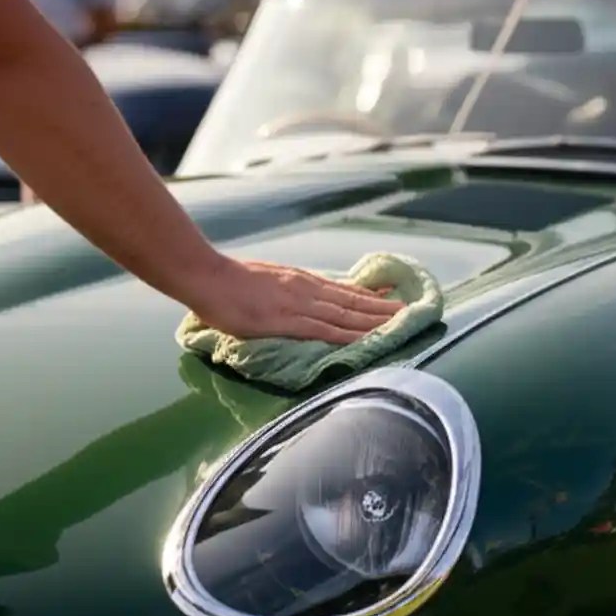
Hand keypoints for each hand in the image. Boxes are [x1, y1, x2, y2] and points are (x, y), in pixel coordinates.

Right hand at [183, 258, 402, 343]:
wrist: (207, 277)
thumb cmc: (228, 281)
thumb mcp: (266, 279)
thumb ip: (286, 290)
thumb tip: (299, 299)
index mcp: (301, 281)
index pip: (343, 290)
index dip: (369, 296)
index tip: (391, 299)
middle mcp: (307, 290)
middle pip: (352, 301)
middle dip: (381, 308)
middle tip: (408, 312)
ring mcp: (299, 304)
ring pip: (345, 314)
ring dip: (373, 320)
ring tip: (398, 323)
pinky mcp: (287, 320)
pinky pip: (325, 329)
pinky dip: (348, 334)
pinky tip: (365, 338)